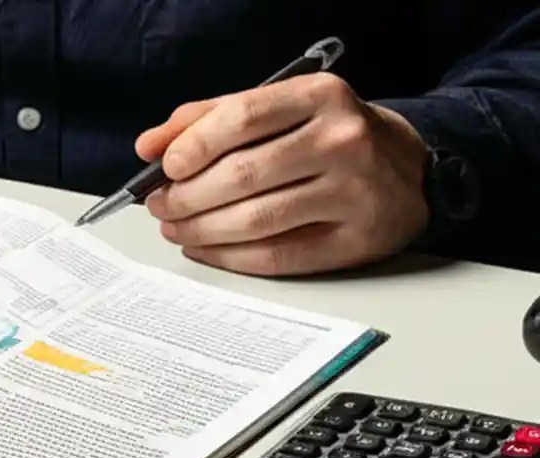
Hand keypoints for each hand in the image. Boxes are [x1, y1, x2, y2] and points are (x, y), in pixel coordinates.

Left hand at [135, 73, 429, 275]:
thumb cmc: (329, 136)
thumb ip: (211, 118)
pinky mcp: (356, 239)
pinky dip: (229, 257)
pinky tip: (205, 249)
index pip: (241, 118)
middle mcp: (342, 139)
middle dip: (186, 196)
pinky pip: (277, 256)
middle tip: (160, 206)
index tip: (164, 167)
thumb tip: (149, 145)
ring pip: (256, 219)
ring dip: (201, 229)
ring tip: (176, 228)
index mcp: (320, 96)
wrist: (412, 169)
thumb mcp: (280, 109)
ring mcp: (354, 191)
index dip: (192, 146)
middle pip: (242, 174)